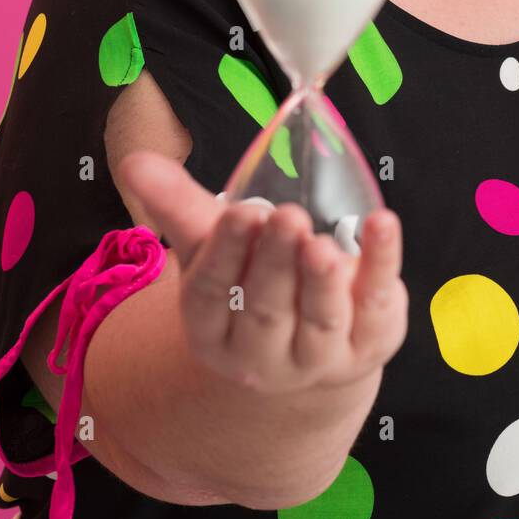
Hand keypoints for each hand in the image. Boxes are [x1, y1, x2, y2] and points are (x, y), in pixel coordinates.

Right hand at [117, 151, 407, 396]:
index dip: (227, 253)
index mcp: (212, 330)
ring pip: (320, 320)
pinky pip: (378, 307)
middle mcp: (262, 355)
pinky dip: (383, 265)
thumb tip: (136, 161)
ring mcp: (319, 358)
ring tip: (322, 241)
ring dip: (322, 280)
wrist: (308, 346)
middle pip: (266, 309)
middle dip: (277, 263)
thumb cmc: (250, 281)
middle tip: (286, 217)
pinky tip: (382, 225)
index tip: (242, 211)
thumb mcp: (213, 244)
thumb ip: (179, 203)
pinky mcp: (370, 343)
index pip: (211, 295)